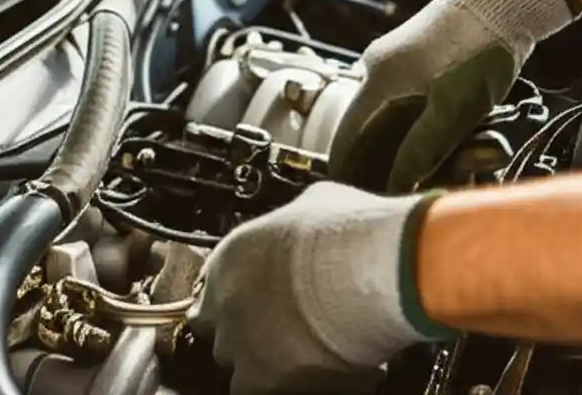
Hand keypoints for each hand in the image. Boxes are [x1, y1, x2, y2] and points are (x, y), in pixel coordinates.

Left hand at [188, 182, 439, 393]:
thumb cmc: (346, 232)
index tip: (264, 297)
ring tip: (302, 355)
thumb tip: (310, 221)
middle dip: (247, 330)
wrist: (365, 272)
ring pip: (238, 365)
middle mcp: (224, 302)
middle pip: (220, 329)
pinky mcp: (261, 380)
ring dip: (263, 362)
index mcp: (230, 256)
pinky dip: (283, 385)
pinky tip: (314, 375)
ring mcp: (238, 344)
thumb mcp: (316, 204)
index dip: (241, 294)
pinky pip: (259, 390)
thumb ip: (298, 220)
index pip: (216, 284)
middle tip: (285, 327)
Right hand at [329, 0, 579, 192]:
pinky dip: (439, 128)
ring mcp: (400, 66)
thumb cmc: (477, 50)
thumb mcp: (451, 111)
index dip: (353, 174)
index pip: (346, 141)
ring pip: (403, 122)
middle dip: (404, 163)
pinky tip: (471, 135)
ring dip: (432, 146)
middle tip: (435, 181)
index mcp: (376, 82)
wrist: (506, 1)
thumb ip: (421, 151)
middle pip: (375, 134)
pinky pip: (419, 107)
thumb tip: (397, 185)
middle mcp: (379, 72)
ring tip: (474, 153)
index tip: (364, 198)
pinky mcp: (423, 64)